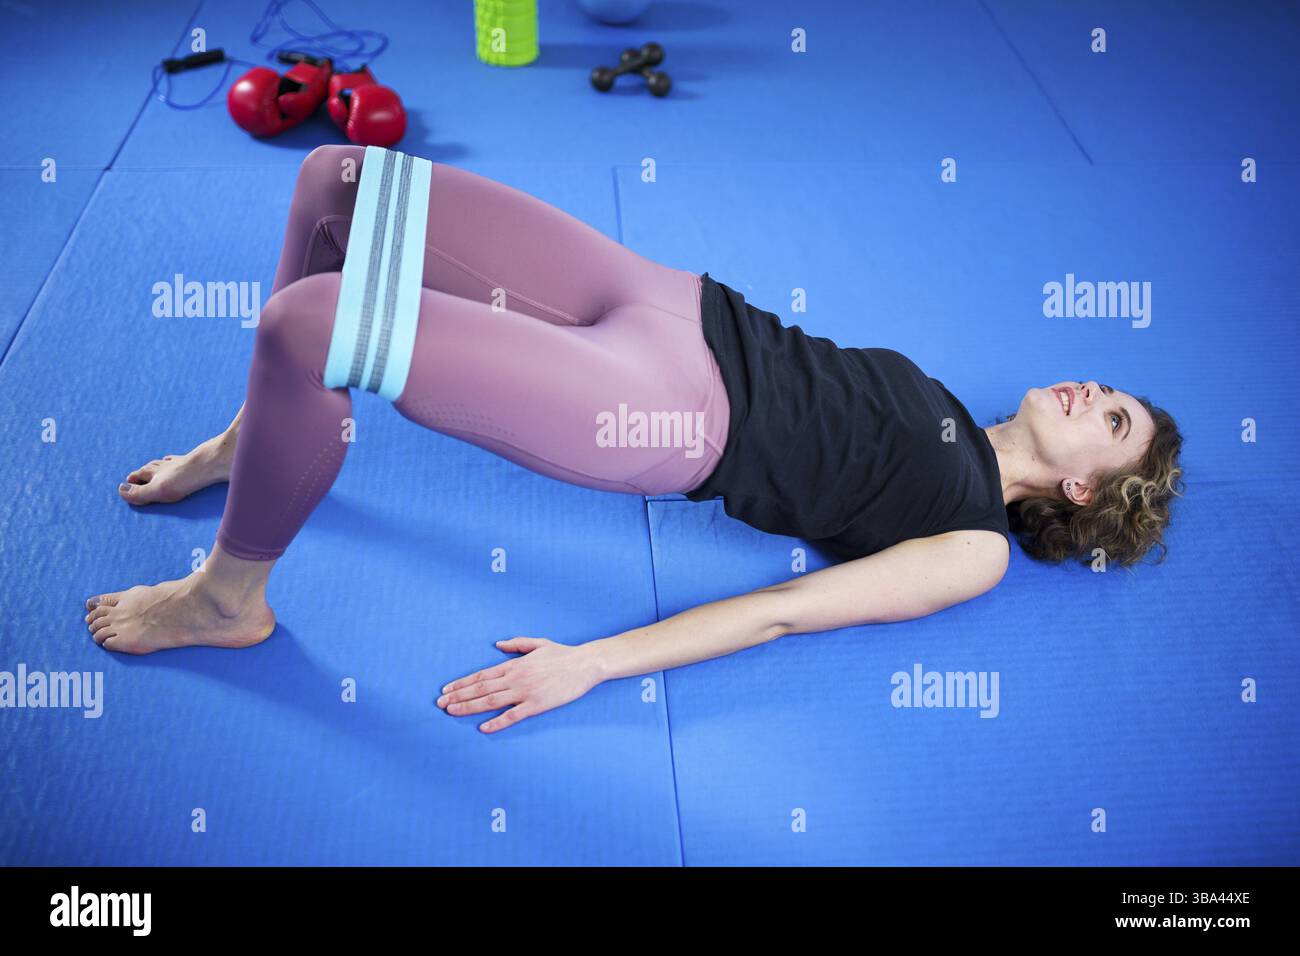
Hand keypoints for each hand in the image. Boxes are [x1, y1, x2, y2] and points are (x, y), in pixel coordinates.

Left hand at [436, 637, 604, 733]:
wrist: (585, 664)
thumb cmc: (563, 654)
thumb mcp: (538, 643)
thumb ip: (517, 644)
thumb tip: (498, 644)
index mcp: (515, 664)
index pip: (481, 675)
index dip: (462, 683)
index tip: (446, 690)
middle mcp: (516, 678)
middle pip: (481, 688)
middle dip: (458, 696)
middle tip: (440, 704)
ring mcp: (525, 692)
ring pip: (491, 701)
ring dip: (469, 707)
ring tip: (452, 712)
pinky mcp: (537, 705)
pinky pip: (513, 715)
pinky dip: (497, 722)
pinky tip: (483, 727)